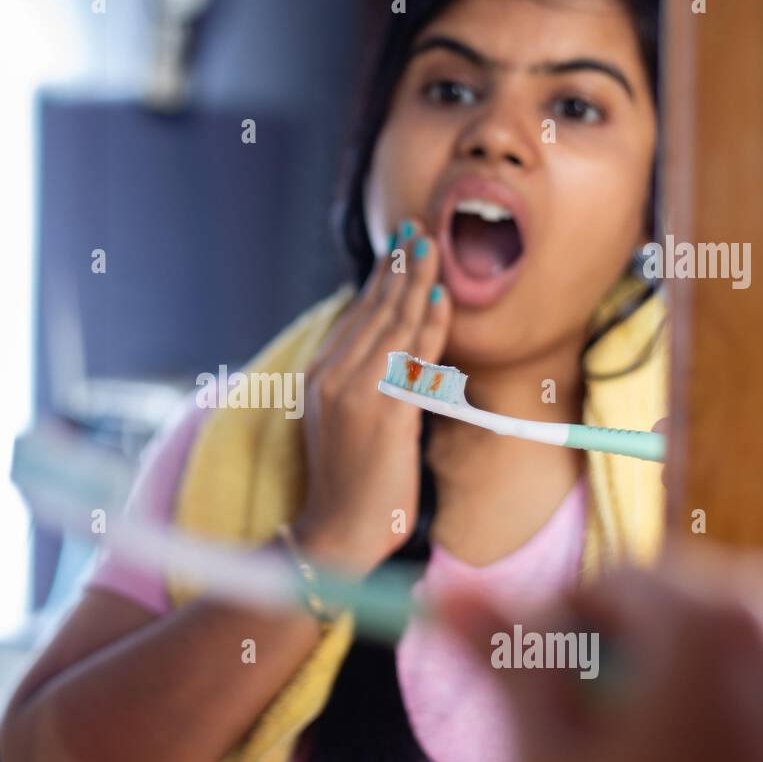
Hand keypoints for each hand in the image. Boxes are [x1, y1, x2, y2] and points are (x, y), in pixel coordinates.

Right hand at [292, 219, 450, 576]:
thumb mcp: (343, 422)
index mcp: (322, 375)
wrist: (337, 531)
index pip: (357, 316)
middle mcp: (334, 375)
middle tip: (419, 230)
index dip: (380, 279)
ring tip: (431, 247)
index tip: (399, 248)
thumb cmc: (348, 483)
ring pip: (393, 325)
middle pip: (374, 311)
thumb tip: (392, 351)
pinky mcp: (384, 411)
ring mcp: (357, 391)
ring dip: (415, 281)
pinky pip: (413, 358)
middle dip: (398, 267)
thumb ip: (361, 383)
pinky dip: (428, 324)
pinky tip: (440, 297)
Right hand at [438, 542, 762, 761]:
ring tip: (697, 757)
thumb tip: (449, 593)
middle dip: (661, 648)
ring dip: (737, 673)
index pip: (619, 585)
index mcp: (712, 629)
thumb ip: (512, 662)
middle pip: (706, 602)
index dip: (576, 633)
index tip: (565, 690)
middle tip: (626, 730)